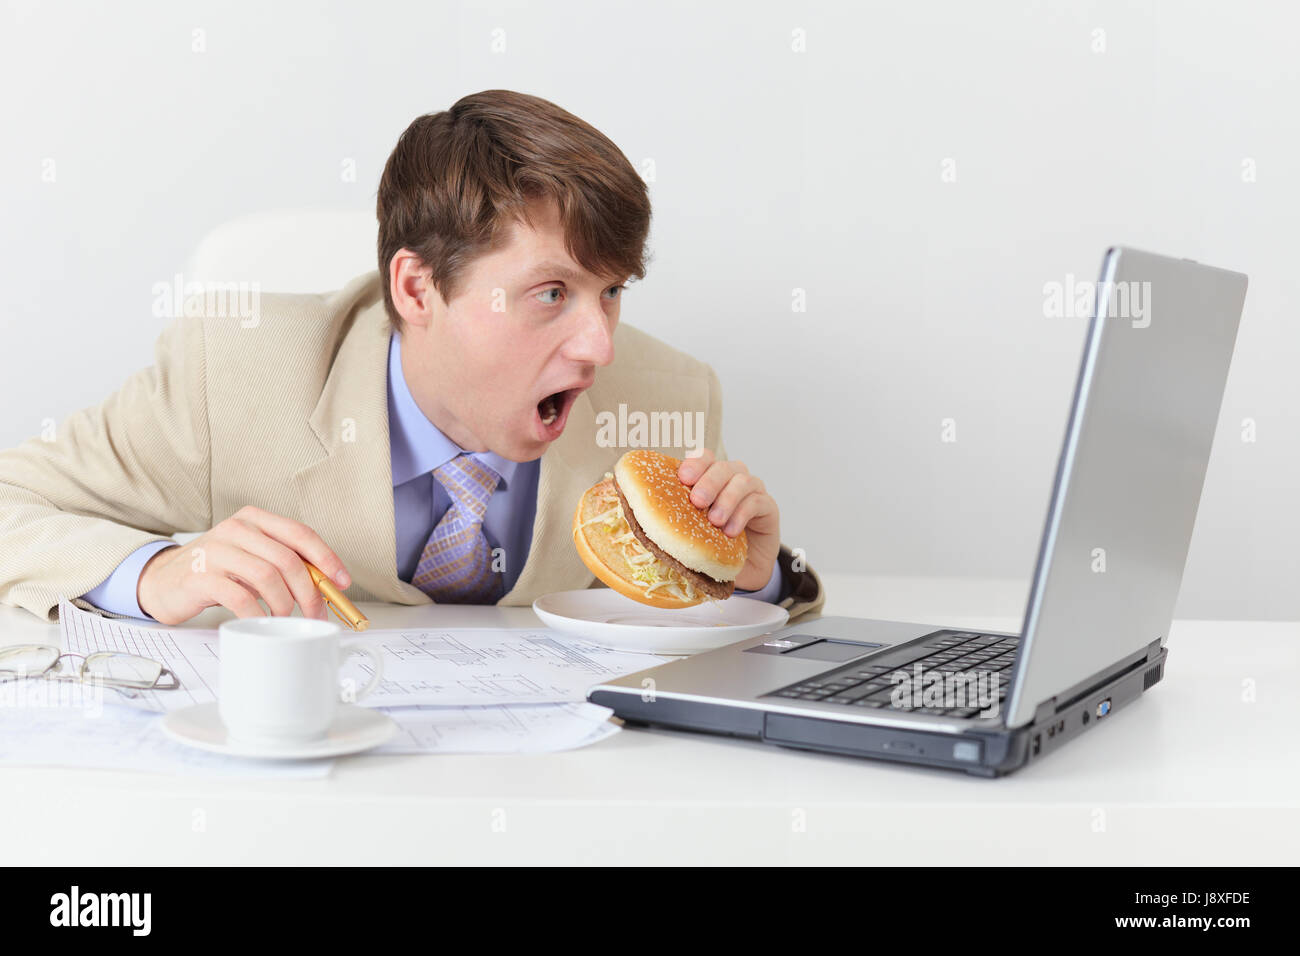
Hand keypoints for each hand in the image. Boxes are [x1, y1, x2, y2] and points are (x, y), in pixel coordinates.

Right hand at [136, 505, 351, 624]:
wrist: (162, 581)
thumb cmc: (216, 571)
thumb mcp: (251, 558)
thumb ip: (283, 563)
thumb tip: (326, 583)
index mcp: (254, 519)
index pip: (300, 534)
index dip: (327, 558)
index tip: (342, 582)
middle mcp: (236, 529)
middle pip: (288, 559)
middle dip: (309, 591)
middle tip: (315, 613)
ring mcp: (216, 551)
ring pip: (268, 577)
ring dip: (284, 604)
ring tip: (284, 618)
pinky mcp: (200, 576)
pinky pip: (241, 597)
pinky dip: (257, 614)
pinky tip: (260, 621)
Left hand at [677, 449, 779, 591]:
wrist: (742, 571)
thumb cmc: (711, 548)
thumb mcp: (688, 532)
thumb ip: (671, 518)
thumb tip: (637, 512)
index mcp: (709, 479)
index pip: (704, 458)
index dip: (695, 463)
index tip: (684, 478)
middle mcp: (731, 479)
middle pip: (722, 466)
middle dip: (709, 482)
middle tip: (697, 502)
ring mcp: (752, 491)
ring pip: (742, 480)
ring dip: (726, 499)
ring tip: (715, 521)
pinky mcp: (768, 507)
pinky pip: (757, 501)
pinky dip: (742, 514)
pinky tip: (731, 531)